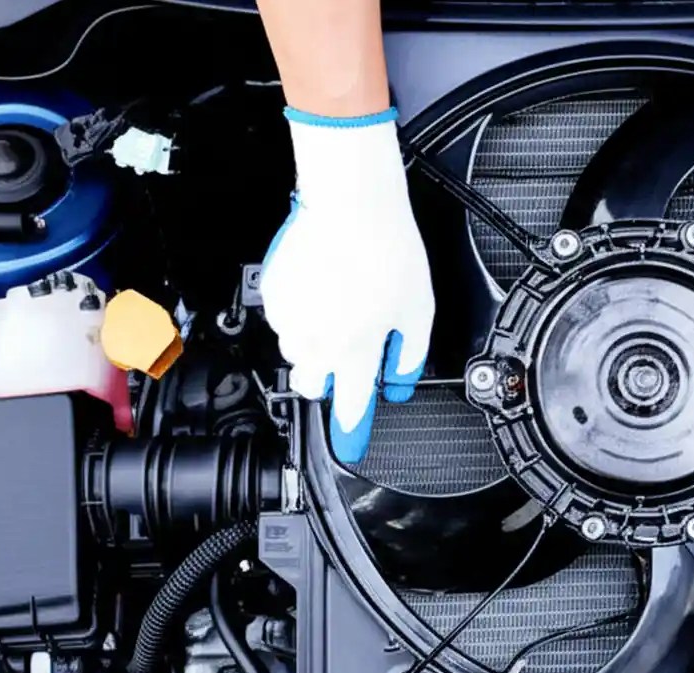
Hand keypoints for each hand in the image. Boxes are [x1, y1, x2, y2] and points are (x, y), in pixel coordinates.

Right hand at [262, 108, 434, 462]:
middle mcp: (316, 341)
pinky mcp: (274, 293)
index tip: (350, 447)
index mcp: (355, 350)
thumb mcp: (418, 309)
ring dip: (314, 342)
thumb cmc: (388, 250)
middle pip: (312, 385)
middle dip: (329, 379)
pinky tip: (322, 287)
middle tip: (347, 354)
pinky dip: (301, 311)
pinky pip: (285, 317)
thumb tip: (401, 382)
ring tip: (339, 308)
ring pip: (296, 350)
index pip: (351, 405)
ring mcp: (290, 318)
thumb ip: (409, 353)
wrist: (352, 205)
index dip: (352, 430)